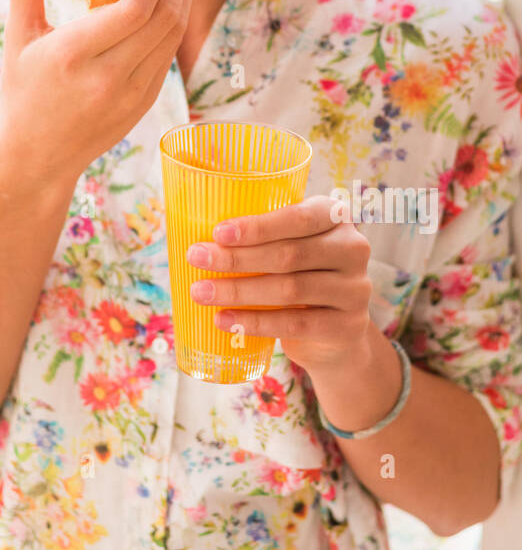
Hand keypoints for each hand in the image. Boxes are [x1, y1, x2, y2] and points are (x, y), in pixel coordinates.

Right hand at [0, 0, 193, 182]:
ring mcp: (132, 95)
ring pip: (173, 37)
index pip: (135, 9)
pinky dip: (174, 24)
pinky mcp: (144, 104)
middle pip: (164, 18)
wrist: (36, 157)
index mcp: (76, 54)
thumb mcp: (19, 36)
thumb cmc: (22, 91)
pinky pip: (167, 55)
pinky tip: (171, 2)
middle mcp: (109, 76)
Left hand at [185, 195, 372, 373]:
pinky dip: (254, 323)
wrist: (337, 333)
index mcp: (336, 217)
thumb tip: (203, 239)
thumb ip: (264, 237)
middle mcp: (353, 249)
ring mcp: (355, 289)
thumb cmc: (300, 274)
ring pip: (289, 289)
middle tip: (195, 258)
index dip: (258, 226)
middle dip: (237, 258)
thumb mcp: (292, 245)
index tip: (217, 232)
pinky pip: (294, 324)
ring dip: (238, 291)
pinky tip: (224, 320)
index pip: (299, 218)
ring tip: (200, 292)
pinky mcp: (347, 327)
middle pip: (289, 254)